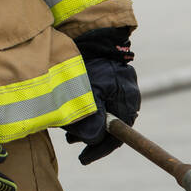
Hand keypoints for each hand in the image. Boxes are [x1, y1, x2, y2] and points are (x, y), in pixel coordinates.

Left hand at [64, 27, 139, 164]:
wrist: (89, 32)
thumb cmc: (89, 62)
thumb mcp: (88, 93)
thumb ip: (90, 118)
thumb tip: (92, 140)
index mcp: (126, 102)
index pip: (117, 136)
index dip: (100, 149)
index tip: (84, 159)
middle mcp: (124, 96)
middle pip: (108, 126)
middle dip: (88, 136)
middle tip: (70, 142)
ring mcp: (114, 86)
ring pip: (100, 114)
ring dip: (82, 123)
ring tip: (65, 129)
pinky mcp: (103, 78)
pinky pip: (94, 101)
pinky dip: (81, 110)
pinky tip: (66, 112)